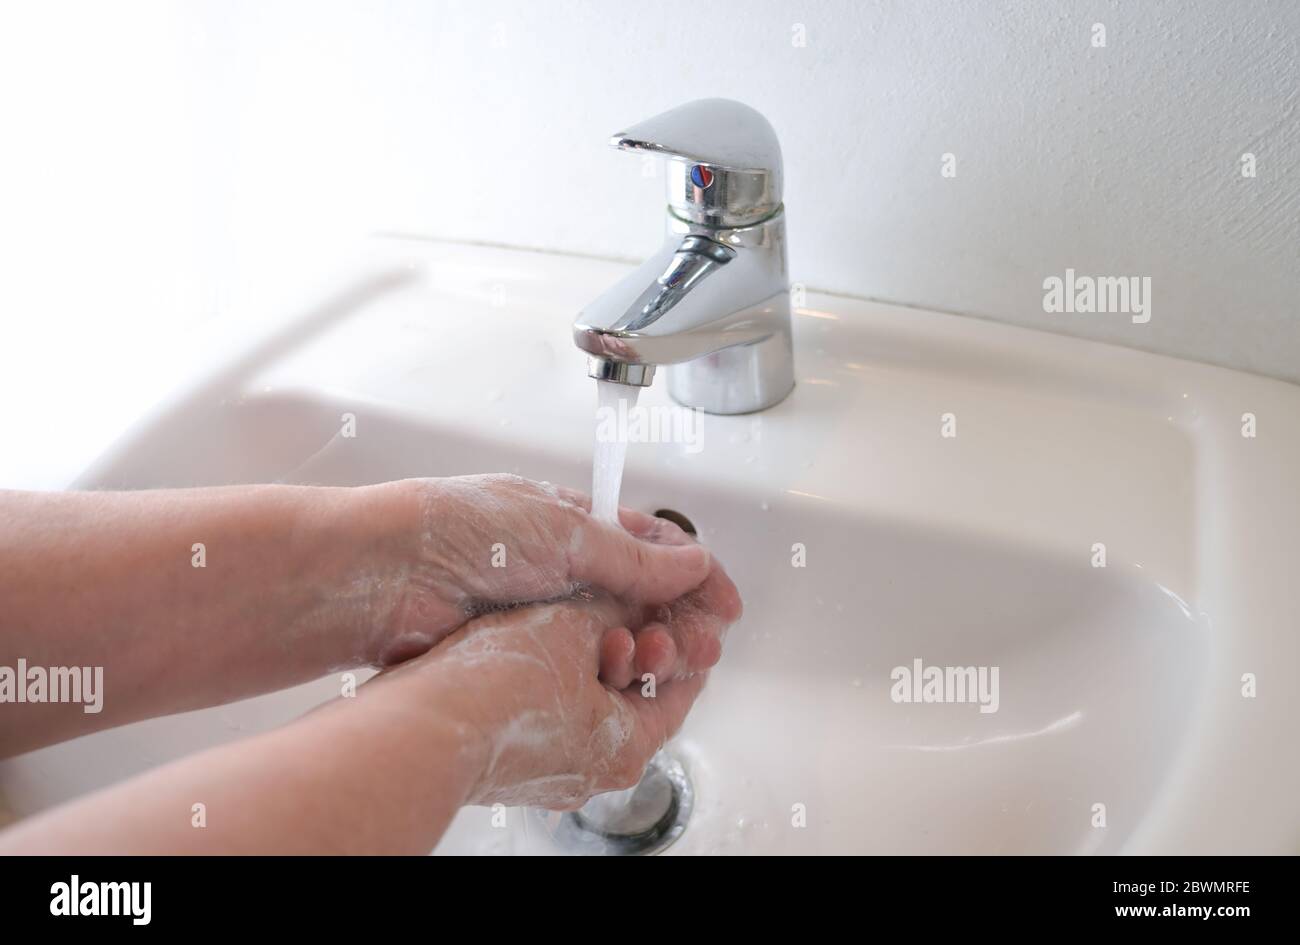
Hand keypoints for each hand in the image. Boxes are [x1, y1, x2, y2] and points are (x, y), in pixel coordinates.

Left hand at [360, 475, 713, 666]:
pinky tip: (629, 679)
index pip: (651, 549)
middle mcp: (563, 567)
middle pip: (642, 597)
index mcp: (574, 523)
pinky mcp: (524, 650)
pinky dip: (612, 673)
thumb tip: (691, 562)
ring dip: (652, 648)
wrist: (386, 577)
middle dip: (680, 619)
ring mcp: (545, 611)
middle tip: (702, 644)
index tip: (723, 604)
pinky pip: (583, 665)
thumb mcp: (561, 530)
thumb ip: (631, 556)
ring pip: (617, 635)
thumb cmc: (458, 529)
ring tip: (669, 661)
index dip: (693, 575)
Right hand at [382, 589, 734, 810]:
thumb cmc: (497, 686)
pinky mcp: (509, 760)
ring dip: (587, 654)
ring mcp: (549, 769)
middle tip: (623, 605)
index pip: (679, 686)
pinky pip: (548, 711)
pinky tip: (536, 637)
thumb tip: (645, 588)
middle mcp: (594, 770)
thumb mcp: (574, 622)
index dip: (679, 634)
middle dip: (629, 640)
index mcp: (628, 747)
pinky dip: (552, 674)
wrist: (419, 728)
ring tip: (575, 615)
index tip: (675, 604)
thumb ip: (619, 603)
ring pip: (587, 699)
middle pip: (632, 693)